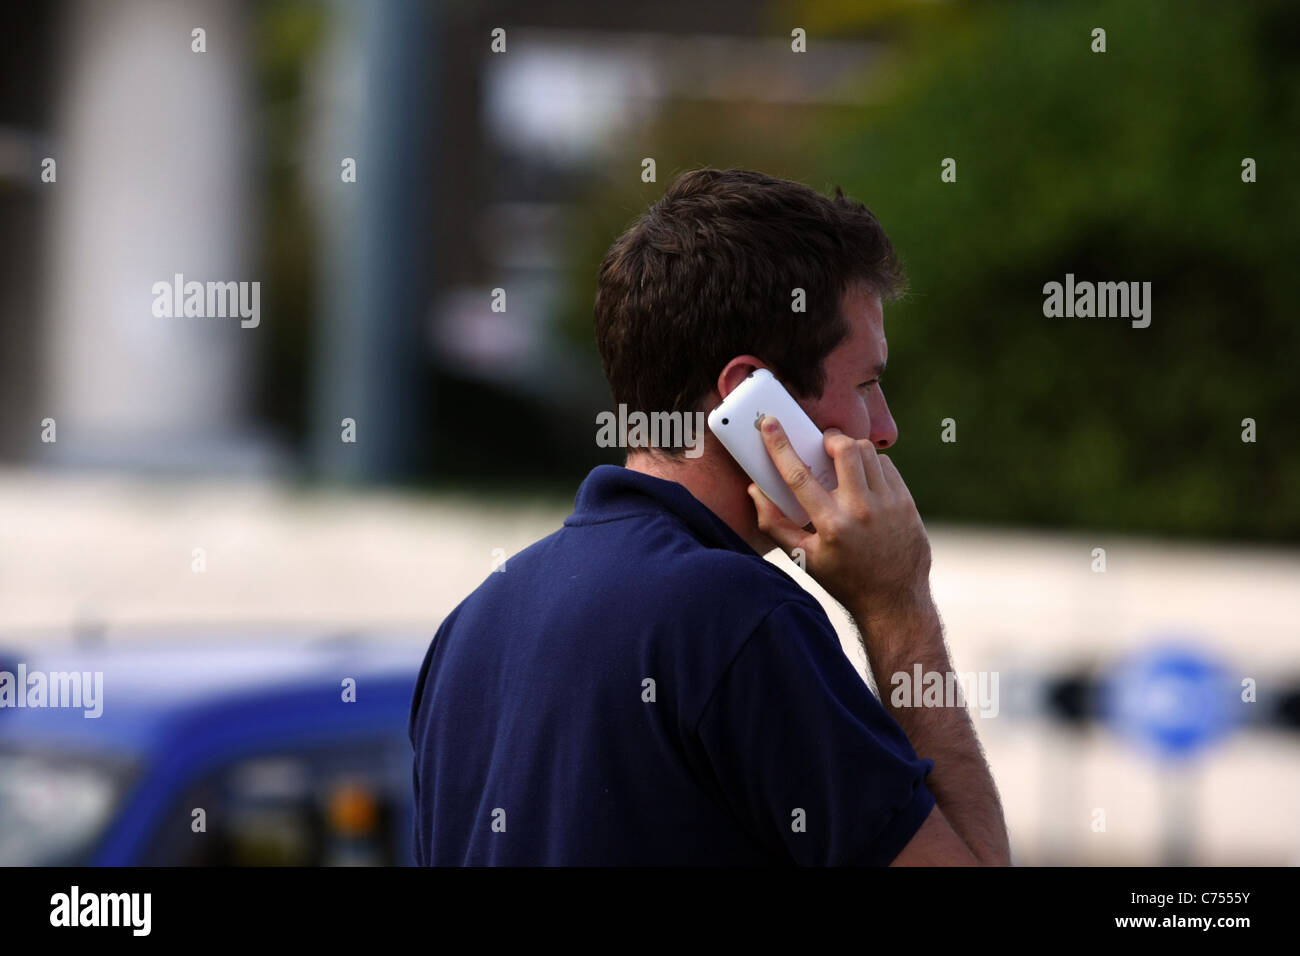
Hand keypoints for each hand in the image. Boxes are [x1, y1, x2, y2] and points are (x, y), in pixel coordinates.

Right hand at [748, 416, 932, 622]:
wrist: (894, 599)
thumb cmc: (844, 579)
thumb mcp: (804, 558)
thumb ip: (775, 524)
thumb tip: (755, 492)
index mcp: (830, 526)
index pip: (799, 475)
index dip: (780, 445)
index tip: (769, 424)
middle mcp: (861, 511)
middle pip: (844, 449)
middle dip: (829, 438)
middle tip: (822, 444)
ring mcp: (888, 505)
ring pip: (868, 452)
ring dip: (851, 450)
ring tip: (842, 463)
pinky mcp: (906, 503)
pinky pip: (886, 466)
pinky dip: (871, 465)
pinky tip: (863, 479)